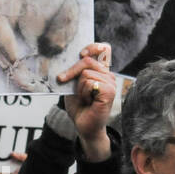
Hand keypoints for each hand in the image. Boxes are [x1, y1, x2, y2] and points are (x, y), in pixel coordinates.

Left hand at [57, 44, 115, 161]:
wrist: (84, 126)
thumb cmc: (79, 106)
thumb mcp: (74, 84)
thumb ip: (75, 71)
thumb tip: (73, 59)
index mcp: (101, 71)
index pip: (103, 49)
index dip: (92, 47)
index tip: (81, 54)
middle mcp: (108, 75)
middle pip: (87, 60)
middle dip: (71, 71)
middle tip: (64, 81)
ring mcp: (111, 83)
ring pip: (86, 73)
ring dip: (79, 88)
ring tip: (84, 98)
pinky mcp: (109, 91)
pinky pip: (90, 83)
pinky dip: (84, 93)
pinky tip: (89, 102)